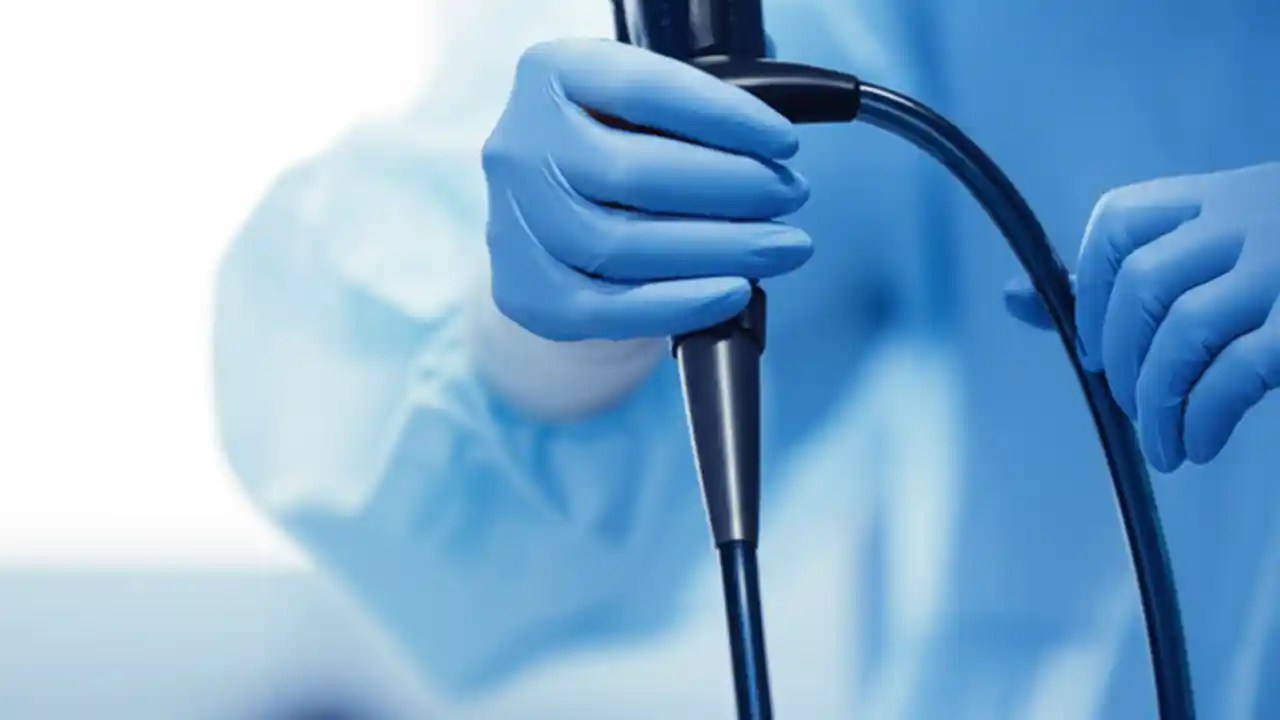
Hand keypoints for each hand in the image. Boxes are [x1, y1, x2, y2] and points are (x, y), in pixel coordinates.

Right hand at [482, 39, 811, 340]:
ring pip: (619, 245)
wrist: (551, 220)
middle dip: (732, 188)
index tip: (784, 143)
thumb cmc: (615, 152)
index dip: (724, 117)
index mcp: (550, 76)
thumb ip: (692, 116)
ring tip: (779, 247)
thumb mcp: (643, 110)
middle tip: (790, 197)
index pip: (643, 90)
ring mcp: (513, 222)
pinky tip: (732, 291)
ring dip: (718, 249)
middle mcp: (519, 146)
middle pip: (632, 174)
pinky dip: (678, 304)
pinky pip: (605, 309)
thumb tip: (775, 151)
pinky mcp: (523, 291)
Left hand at [1005, 162, 1279, 471]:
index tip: (1091, 350)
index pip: (1117, 221)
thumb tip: (1013, 299)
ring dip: (1155, 402)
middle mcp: (1250, 216)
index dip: (1088, 291)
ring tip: (1162, 446)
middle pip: (1141, 284)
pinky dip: (1205, 415)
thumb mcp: (1215, 251)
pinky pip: (1241, 370)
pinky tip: (1201, 442)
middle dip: (1117, 358)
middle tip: (1127, 405)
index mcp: (1217, 194)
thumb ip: (1119, 278)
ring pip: (1184, 329)